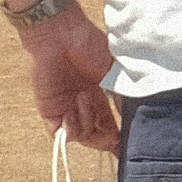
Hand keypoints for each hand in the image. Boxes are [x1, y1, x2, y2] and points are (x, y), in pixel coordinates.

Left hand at [19, 0, 122, 150]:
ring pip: (80, 137)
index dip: (119, 139)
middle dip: (105, 139)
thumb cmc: (88, 44)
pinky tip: (72, 113)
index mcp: (101, 96)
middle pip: (96, 137)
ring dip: (87, 124)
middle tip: (110, 132)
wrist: (60, 33)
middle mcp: (84, 105)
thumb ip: (122, 96)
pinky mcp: (49, 109)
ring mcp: (66, 108)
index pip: (111, 126)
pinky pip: (60, 134)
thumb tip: (132, 118)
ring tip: (85, 98)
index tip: (127, 147)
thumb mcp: (114, 72)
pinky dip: (70, 130)